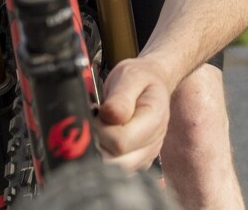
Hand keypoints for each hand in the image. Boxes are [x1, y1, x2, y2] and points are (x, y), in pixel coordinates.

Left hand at [94, 58, 172, 172]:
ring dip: (100, 152)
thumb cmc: (139, 78)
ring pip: (116, 170)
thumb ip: (121, 98)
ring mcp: (146, 155)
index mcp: (154, 119)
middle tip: (94, 123)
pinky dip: (105, 157)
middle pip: (119, 163)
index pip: (122, 142)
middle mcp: (153, 142)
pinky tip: (103, 139)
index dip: (101, 130)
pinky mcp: (137, 162)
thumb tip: (110, 115)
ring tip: (99, 129)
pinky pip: (117, 171)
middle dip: (98, 146)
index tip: (96, 113)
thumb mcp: (130, 77)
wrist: (151, 82)